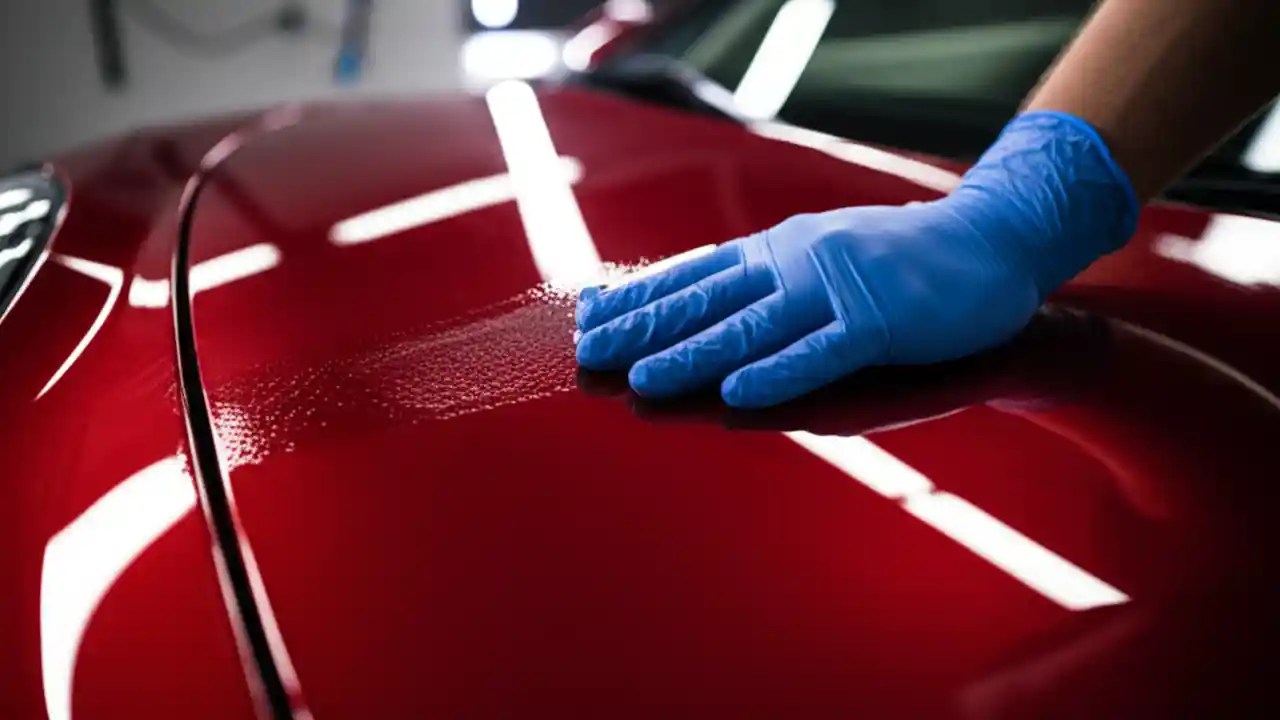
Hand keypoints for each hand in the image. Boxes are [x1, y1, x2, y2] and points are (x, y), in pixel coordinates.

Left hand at [575, 112, 1136, 406]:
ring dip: (693, 355)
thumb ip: (771, 281)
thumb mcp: (824, 258)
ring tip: (641, 380)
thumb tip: (711, 304)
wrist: (994, 244)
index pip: (696, 274)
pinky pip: (821, 354)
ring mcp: (839, 288)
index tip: (590, 316)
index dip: (641, 296)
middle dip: (645, 328)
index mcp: (782, 248)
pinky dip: (776, 374)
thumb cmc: (902, 264)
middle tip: (590, 352)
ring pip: (752, 328)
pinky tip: (736, 394)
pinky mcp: (882, 320)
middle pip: (708, 299)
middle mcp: (799, 262)